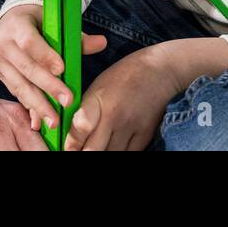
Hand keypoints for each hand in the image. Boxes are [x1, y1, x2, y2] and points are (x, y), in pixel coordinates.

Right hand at [0, 4, 106, 131]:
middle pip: (26, 68)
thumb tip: (102, 43)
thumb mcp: (54, 21)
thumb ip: (76, 36)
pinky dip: (30, 106)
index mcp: (16, 24)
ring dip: (38, 105)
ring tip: (54, 121)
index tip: (62, 70)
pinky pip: (16, 92)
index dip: (45, 56)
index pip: (29, 42)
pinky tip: (41, 121)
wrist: (11, 20)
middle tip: (67, 101)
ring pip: (19, 85)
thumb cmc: (38, 20)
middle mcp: (3, 43)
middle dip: (47, 87)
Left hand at [64, 47, 178, 150]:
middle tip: (79, 152)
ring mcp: (131, 127)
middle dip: (83, 154)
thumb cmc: (124, 76)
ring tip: (96, 148)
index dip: (71, 144)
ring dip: (100, 154)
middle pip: (93, 150)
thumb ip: (84, 111)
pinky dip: (117, 154)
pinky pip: (128, 155)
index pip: (80, 127)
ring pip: (111, 156)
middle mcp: (114, 116)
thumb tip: (70, 136)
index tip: (67, 149)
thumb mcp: (99, 87)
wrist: (161, 70)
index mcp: (98, 100)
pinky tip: (112, 148)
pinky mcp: (145, 135)